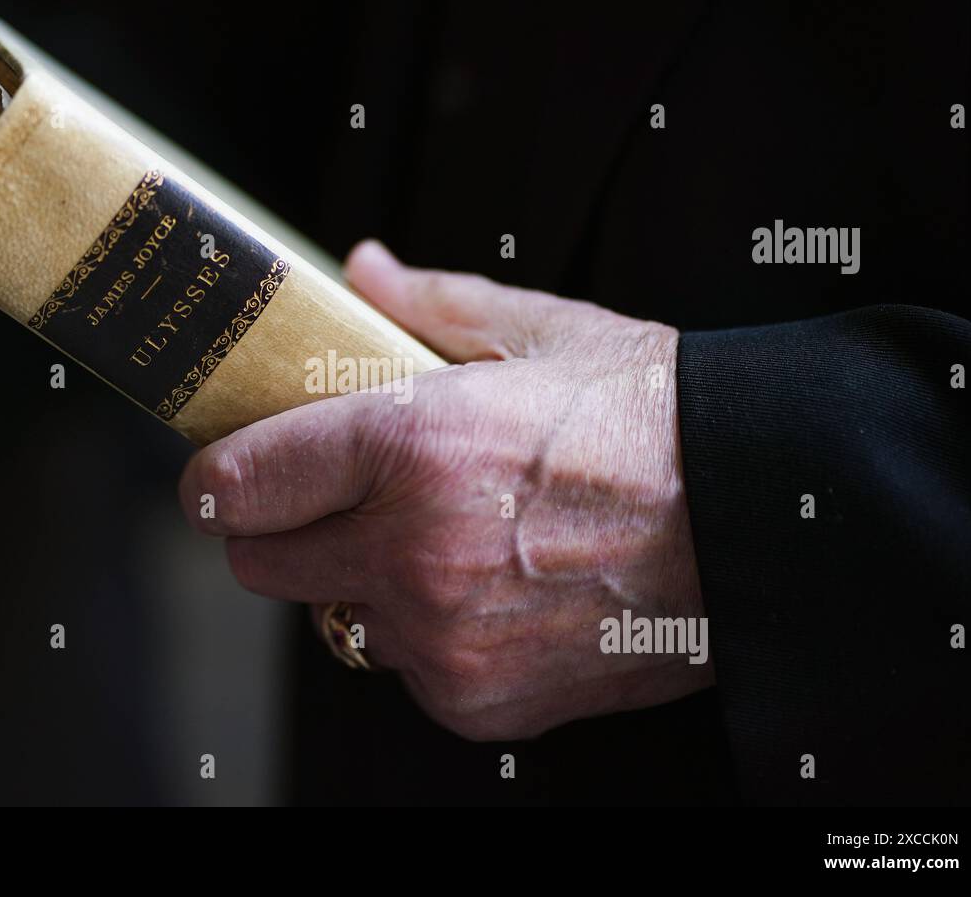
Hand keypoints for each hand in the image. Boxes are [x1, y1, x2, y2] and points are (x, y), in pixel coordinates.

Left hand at [179, 240, 710, 740]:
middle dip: (282, 530)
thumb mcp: (539, 333)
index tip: (220, 474)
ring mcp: (442, 638)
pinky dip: (426, 639)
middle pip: (259, 565)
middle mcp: (411, 553)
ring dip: (360, 586)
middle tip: (335, 501)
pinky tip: (488, 593)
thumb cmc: (652, 421)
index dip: (216, 477)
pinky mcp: (475, 701)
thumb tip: (359, 271)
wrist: (754, 519)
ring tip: (439, 542)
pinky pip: (403, 670)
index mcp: (409, 446)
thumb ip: (426, 305)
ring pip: (334, 620)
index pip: (236, 484)